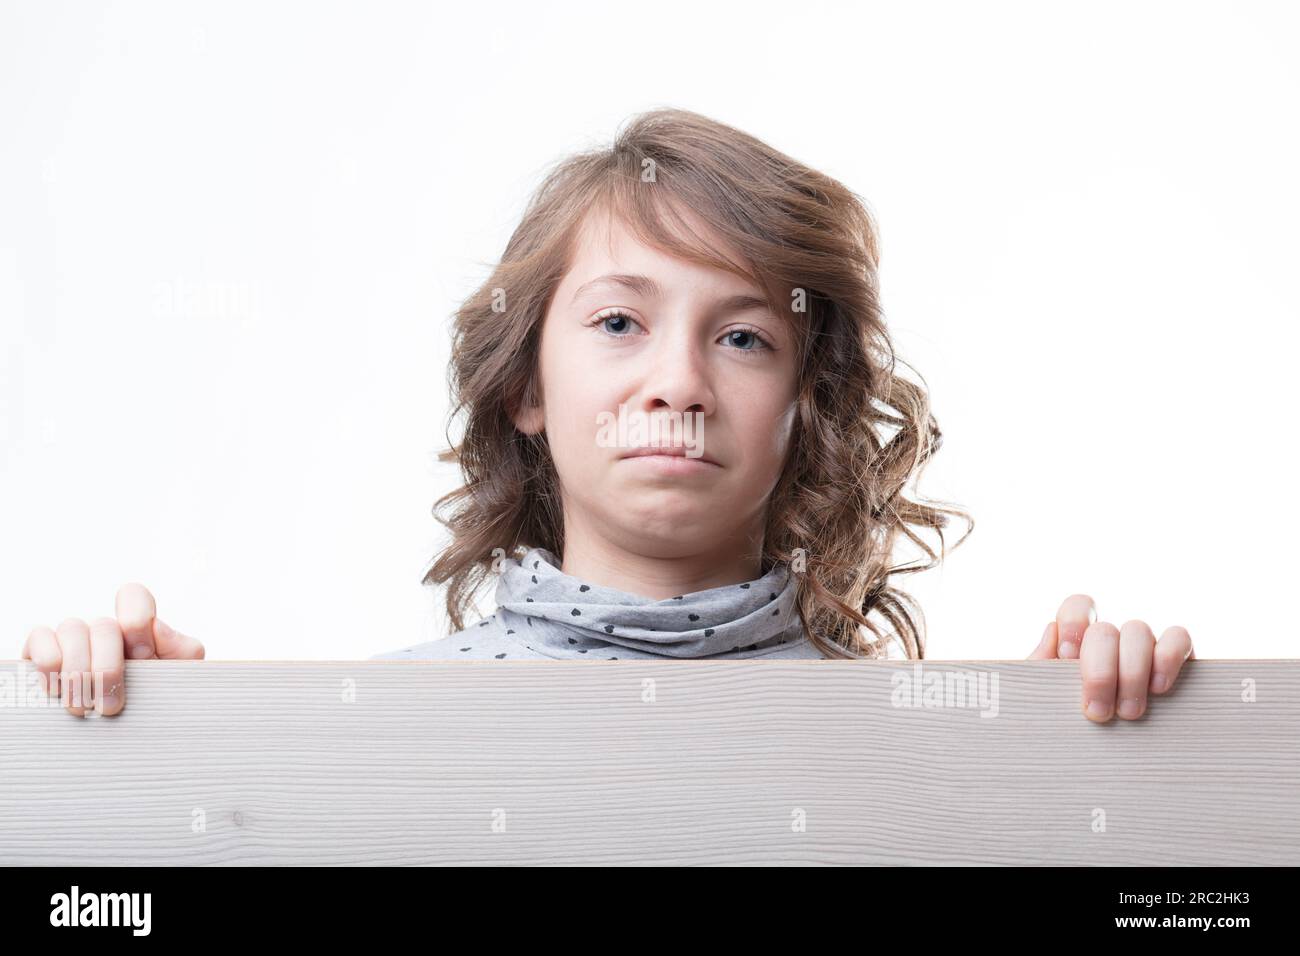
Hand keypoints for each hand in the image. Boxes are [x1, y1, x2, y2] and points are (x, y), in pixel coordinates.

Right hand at [21, 583, 203, 716]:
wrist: (120, 740)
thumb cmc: (151, 705)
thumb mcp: (178, 680)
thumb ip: (182, 650)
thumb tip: (156, 628)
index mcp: (137, 629)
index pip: (133, 596)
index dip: (137, 622)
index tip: (143, 658)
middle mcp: (103, 629)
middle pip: (104, 624)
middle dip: (108, 669)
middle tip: (111, 707)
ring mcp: (72, 638)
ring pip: (72, 629)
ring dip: (77, 673)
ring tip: (83, 709)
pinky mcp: (41, 651)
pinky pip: (39, 637)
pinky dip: (48, 665)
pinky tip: (56, 691)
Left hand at [1028, 593, 1193, 721]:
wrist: (1107, 769)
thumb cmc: (1072, 730)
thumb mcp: (1049, 702)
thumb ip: (1044, 667)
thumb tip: (1052, 630)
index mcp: (1079, 642)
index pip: (1078, 606)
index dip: (1074, 624)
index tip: (1067, 658)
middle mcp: (1113, 639)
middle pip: (1105, 630)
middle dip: (1100, 672)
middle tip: (1098, 713)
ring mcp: (1145, 646)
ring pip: (1138, 631)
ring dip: (1132, 672)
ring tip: (1128, 713)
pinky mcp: (1178, 660)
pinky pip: (1179, 638)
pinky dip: (1168, 658)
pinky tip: (1158, 689)